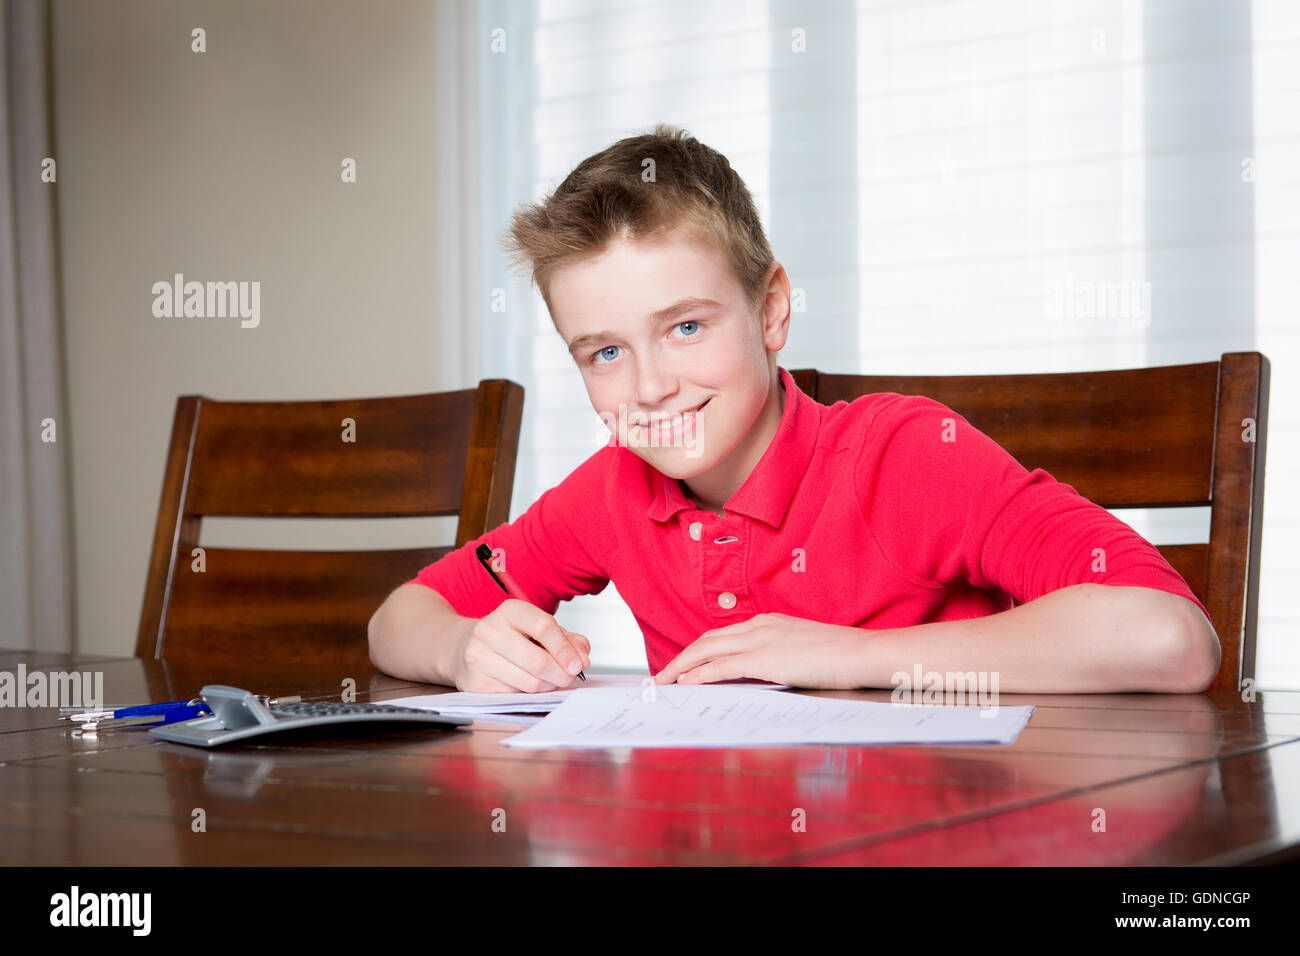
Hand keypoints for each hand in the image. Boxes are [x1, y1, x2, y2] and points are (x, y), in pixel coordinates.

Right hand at [449, 599, 590, 692]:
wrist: (464, 647)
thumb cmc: (511, 637)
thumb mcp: (539, 629)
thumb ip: (567, 640)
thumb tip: (583, 659)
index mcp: (510, 610)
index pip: (544, 627)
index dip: (566, 649)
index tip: (579, 665)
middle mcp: (490, 630)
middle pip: (538, 661)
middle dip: (561, 674)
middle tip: (569, 678)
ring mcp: (478, 656)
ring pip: (529, 682)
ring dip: (548, 686)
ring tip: (550, 680)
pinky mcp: (474, 681)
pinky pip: (515, 694)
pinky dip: (529, 693)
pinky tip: (526, 683)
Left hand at [653, 613, 867, 688]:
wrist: (864, 653)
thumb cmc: (843, 657)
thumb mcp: (805, 650)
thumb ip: (781, 657)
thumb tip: (763, 675)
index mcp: (769, 622)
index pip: (723, 636)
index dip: (699, 650)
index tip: (684, 665)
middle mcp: (760, 625)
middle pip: (708, 640)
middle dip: (682, 658)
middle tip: (663, 676)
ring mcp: (761, 640)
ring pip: (707, 651)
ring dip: (682, 667)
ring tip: (665, 682)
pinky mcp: (764, 659)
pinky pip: (721, 667)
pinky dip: (699, 675)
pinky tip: (686, 684)